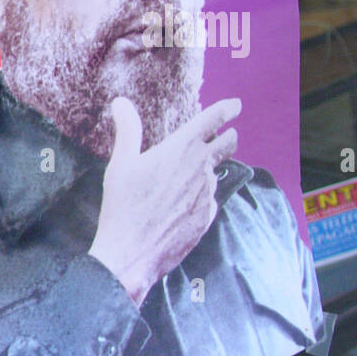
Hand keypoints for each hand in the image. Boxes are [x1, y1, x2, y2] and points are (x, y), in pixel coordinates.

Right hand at [88, 96, 240, 306]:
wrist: (132, 253)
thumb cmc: (123, 207)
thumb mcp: (121, 164)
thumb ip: (127, 130)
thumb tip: (121, 102)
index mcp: (181, 148)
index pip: (213, 119)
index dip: (227, 109)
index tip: (235, 105)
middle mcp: (201, 168)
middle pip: (228, 144)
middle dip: (228, 136)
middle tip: (223, 135)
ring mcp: (208, 193)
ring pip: (214, 173)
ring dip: (205, 170)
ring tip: (185, 178)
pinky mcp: (208, 215)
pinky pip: (208, 199)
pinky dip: (199, 196)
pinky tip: (179, 205)